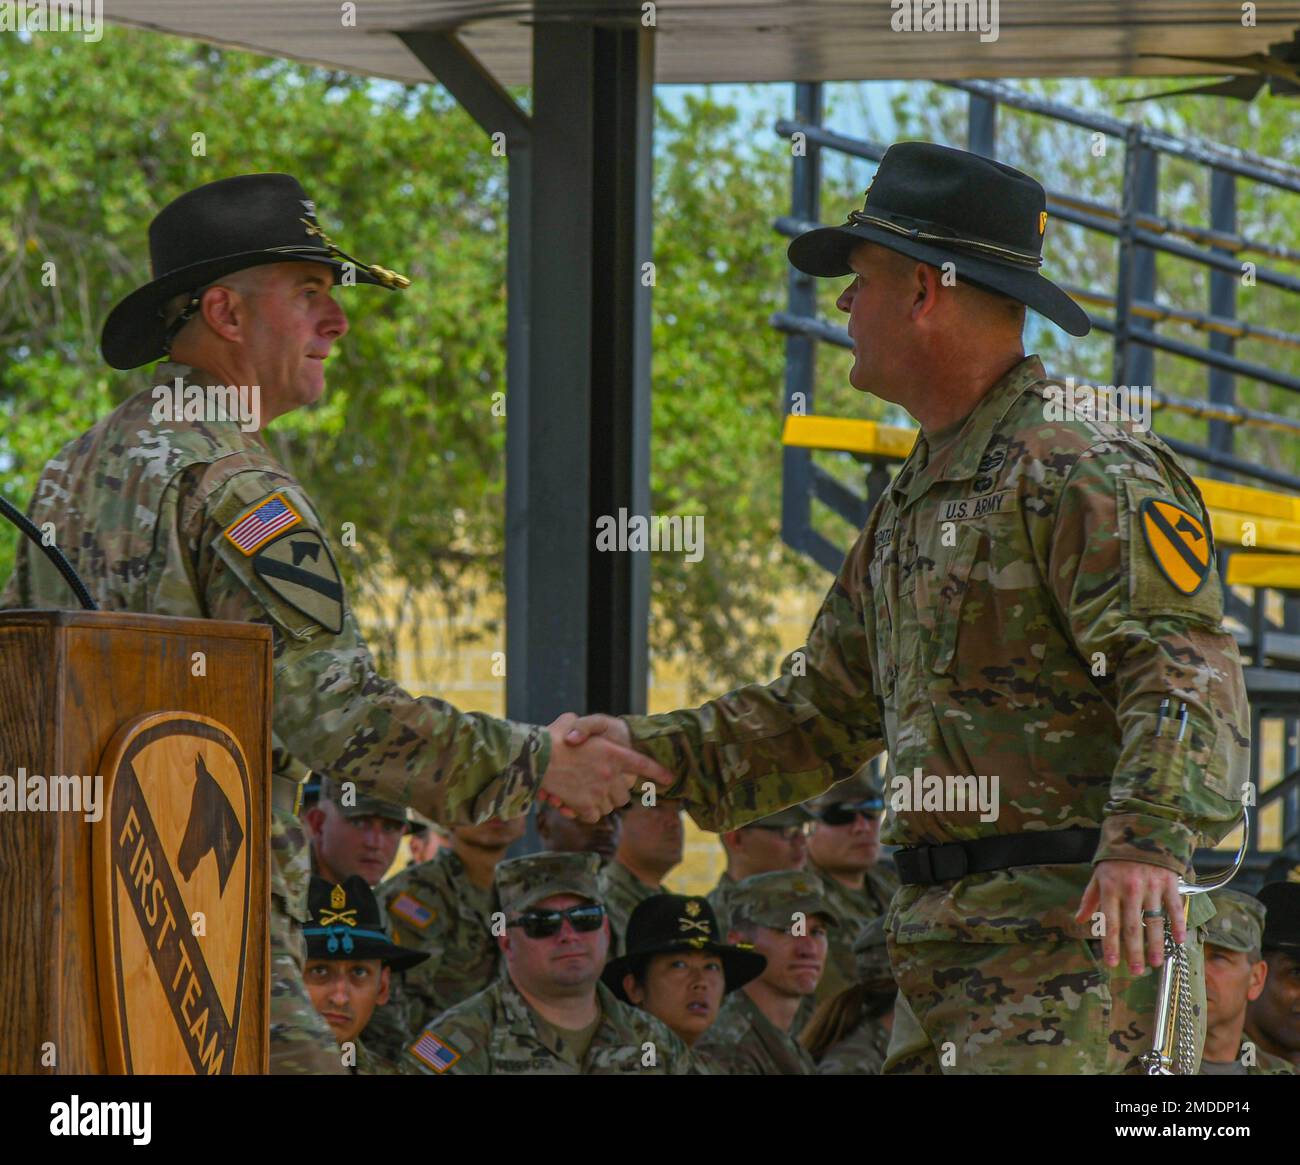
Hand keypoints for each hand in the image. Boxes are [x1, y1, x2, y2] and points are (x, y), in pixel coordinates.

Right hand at [539, 712, 674, 822]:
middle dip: (615, 793)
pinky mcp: (585, 806)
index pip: (642, 764)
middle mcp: (610, 773)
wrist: (535, 758)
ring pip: (610, 806)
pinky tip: (575, 805)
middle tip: (602, 788)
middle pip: (624, 793)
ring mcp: (599, 791)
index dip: (657, 772)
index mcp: (612, 751)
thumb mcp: (567, 723)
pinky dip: (587, 813)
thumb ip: (578, 726)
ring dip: (601, 803)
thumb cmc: (548, 738)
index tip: (668, 778)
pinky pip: (594, 816)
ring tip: (585, 794)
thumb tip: (574, 730)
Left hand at [1075, 860, 1182, 975]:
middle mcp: (1130, 889)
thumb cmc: (1116, 858)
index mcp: (1110, 888)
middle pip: (1132, 926)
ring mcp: (1151, 886)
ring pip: (1154, 920)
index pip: (1109, 921)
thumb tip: (1080, 920)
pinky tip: (1179, 941)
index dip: (1110, 944)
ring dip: (1155, 944)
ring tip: (1155, 962)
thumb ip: (1090, 899)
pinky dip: (1178, 925)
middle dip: (1133, 951)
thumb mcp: (1098, 874)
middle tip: (1135, 971)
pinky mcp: (1169, 882)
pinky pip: (1175, 907)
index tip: (1112, 963)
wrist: (1140, 829)